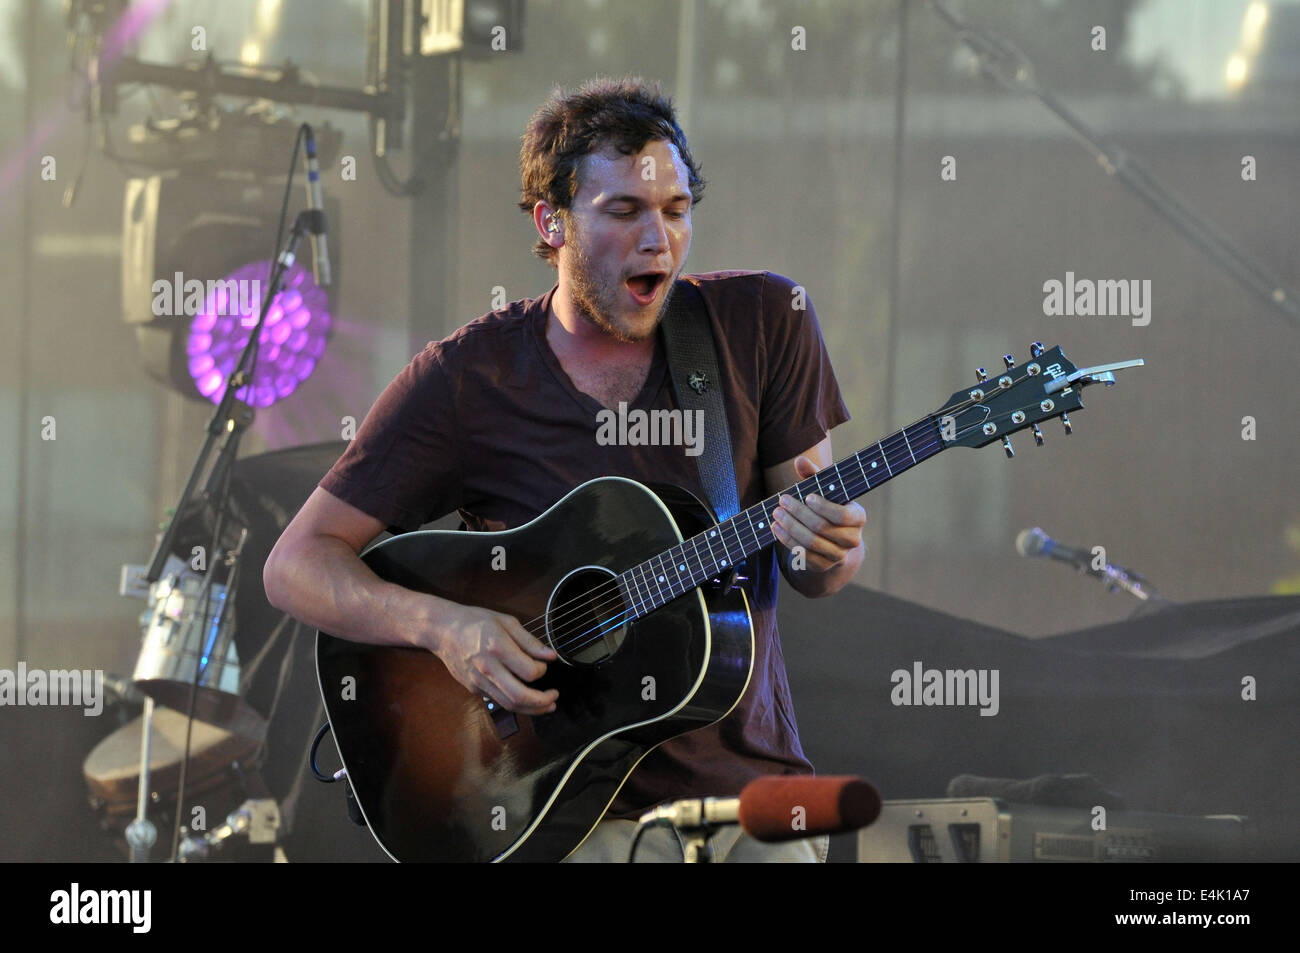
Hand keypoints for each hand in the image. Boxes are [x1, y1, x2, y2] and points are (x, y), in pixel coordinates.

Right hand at [427, 603, 558, 714]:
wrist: (442, 630)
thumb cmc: (474, 622)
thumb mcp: (506, 622)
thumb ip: (530, 641)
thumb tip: (550, 655)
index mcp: (498, 648)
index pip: (529, 671)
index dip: (543, 671)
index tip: (544, 665)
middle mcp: (488, 668)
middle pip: (520, 696)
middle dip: (542, 701)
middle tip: (554, 697)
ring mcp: (479, 681)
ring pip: (509, 705)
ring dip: (532, 709)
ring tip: (546, 705)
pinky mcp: (474, 688)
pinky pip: (498, 701)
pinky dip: (515, 704)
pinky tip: (525, 698)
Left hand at [770, 455, 865, 571]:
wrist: (831, 539)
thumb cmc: (827, 506)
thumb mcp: (824, 490)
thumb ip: (814, 475)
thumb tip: (800, 461)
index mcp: (858, 517)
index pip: (842, 515)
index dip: (824, 507)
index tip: (807, 496)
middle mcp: (852, 539)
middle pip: (822, 527)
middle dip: (799, 513)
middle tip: (782, 501)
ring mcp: (838, 555)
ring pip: (811, 542)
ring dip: (790, 527)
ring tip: (776, 514)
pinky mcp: (822, 566)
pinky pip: (803, 555)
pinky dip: (787, 540)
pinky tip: (776, 528)